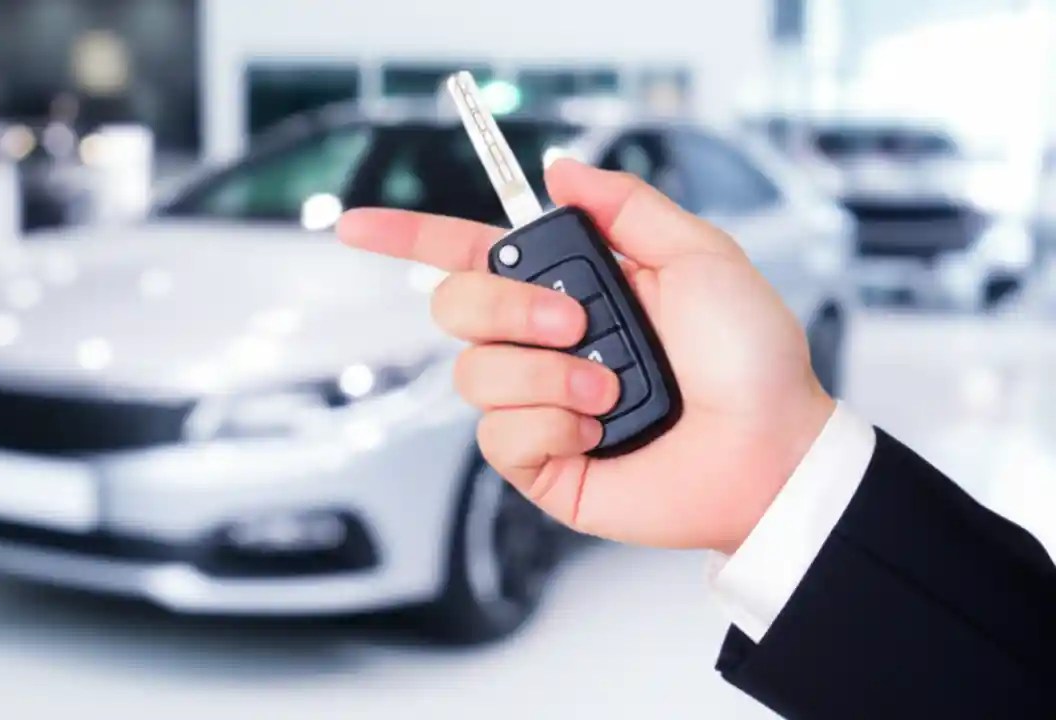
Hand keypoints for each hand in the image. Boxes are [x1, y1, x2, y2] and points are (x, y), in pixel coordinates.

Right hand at [337, 159, 834, 554]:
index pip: (468, 255)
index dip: (406, 238)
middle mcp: (541, 343)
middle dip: (508, 309)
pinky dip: (553, 424)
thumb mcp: (700, 255)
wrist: (769, 448)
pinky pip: (500, 434)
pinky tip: (597, 429)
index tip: (353, 226)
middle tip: (577, 324)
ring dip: (548, 375)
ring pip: (473, 374)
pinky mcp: (539, 460)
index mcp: (569, 288)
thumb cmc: (749, 356)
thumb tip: (558, 168)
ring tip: (609, 388)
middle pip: (453, 307)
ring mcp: (536, 402)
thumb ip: (626, 206)